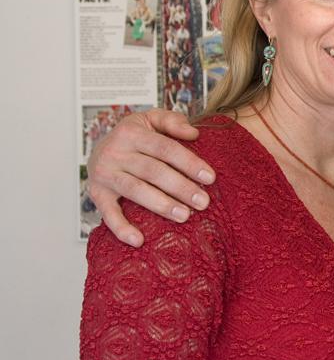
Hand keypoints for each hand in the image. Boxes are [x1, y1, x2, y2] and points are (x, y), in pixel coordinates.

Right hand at [87, 108, 212, 246]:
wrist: (97, 148)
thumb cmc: (134, 136)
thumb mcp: (151, 119)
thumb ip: (172, 121)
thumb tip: (193, 133)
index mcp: (131, 132)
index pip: (165, 148)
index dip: (188, 162)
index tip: (210, 178)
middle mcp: (115, 152)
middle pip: (153, 171)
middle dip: (180, 187)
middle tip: (203, 202)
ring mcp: (104, 174)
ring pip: (135, 191)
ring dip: (160, 205)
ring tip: (184, 216)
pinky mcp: (96, 194)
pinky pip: (108, 213)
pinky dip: (121, 228)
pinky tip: (139, 240)